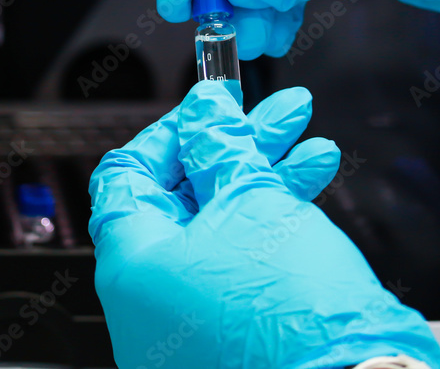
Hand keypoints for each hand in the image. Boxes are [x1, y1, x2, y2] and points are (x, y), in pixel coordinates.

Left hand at [89, 82, 439, 368]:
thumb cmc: (289, 313)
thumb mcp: (252, 200)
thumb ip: (220, 144)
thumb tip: (205, 109)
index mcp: (133, 266)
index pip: (129, 176)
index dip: (173, 133)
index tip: (209, 109)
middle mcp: (151, 300)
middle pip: (182, 196)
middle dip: (234, 144)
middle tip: (271, 113)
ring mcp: (191, 321)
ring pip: (221, 224)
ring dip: (264, 171)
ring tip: (306, 138)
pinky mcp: (233, 331)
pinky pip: (241, 259)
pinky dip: (273, 216)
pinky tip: (311, 177)